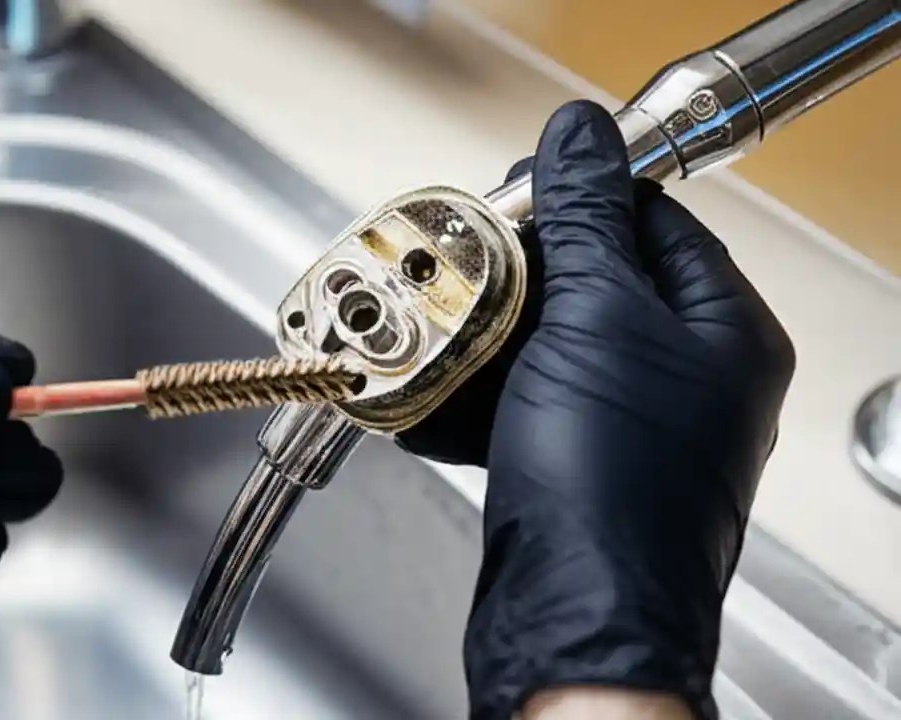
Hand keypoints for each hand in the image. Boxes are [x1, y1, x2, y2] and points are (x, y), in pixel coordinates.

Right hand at [399, 101, 794, 718]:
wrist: (574, 618)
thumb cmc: (611, 484)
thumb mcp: (596, 320)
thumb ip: (586, 221)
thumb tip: (581, 136)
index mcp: (723, 332)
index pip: (653, 222)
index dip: (577, 199)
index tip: (513, 193)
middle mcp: (684, 378)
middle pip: (591, 285)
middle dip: (514, 275)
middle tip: (457, 262)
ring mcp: (628, 426)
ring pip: (547, 348)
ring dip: (482, 336)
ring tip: (429, 328)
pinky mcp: (575, 467)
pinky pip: (523, 406)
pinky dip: (476, 396)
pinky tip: (431, 398)